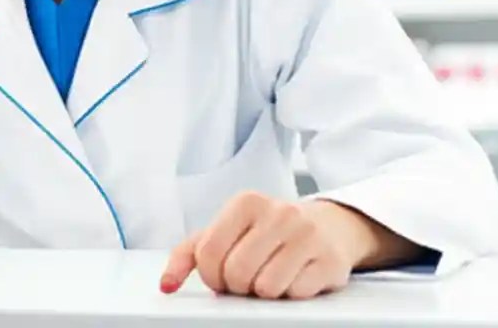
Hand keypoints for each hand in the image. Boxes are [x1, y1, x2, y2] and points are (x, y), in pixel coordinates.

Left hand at [161, 193, 378, 299]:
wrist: (329, 226)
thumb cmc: (268, 232)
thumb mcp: (227, 232)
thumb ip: (189, 254)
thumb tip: (166, 285)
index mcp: (246, 202)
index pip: (208, 252)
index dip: (211, 276)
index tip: (220, 277)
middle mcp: (279, 212)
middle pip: (237, 273)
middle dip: (237, 286)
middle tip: (247, 280)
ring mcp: (307, 235)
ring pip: (266, 288)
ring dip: (263, 293)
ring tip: (270, 276)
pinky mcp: (331, 260)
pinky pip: (295, 294)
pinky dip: (290, 295)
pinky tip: (294, 278)